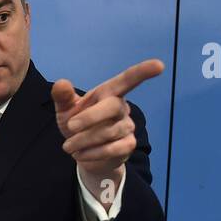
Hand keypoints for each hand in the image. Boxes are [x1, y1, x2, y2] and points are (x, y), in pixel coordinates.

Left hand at [52, 58, 162, 188]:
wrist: (82, 153)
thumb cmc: (77, 125)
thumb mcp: (65, 110)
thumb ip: (63, 97)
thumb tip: (61, 83)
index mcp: (108, 93)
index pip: (128, 79)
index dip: (143, 72)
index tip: (159, 65)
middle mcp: (121, 107)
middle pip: (112, 106)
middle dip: (89, 117)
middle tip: (69, 127)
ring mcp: (127, 126)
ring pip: (107, 132)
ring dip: (82, 140)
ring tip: (68, 146)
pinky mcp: (128, 145)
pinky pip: (113, 149)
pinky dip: (92, 153)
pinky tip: (80, 154)